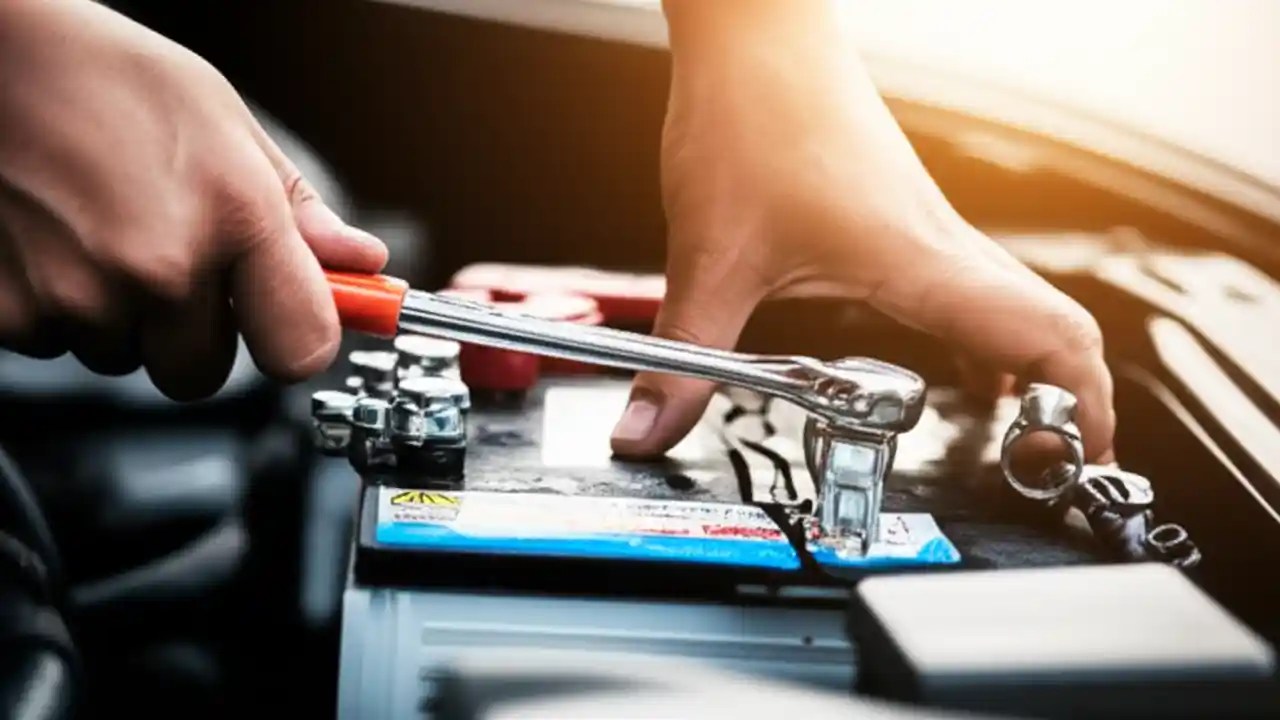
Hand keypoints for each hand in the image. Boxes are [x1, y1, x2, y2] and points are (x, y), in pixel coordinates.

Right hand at [0, 0, 386, 399]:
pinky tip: (57, 245)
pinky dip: (58, 309)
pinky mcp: (11, 315)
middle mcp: (160, 267)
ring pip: (125, 359)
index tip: (286, 323)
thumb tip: (359, 262)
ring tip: (102, 236)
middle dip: (191, 334)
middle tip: (172, 265)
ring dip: (121, 318)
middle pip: (202, 374)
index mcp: (234, 218)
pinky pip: (57, 345)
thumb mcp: (227, 124)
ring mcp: (80, 296)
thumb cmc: (106, 76)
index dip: (295, 340)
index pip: (302, 350)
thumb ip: (299, 211)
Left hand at [610, 0, 1114, 462]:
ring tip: (1013, 428)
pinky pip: (975, 287)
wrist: (754, 37)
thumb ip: (682, 358)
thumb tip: (650, 430)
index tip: (1083, 461)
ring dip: (1030, 367)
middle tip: (1050, 460)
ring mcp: (928, 229)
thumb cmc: (752, 115)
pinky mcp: (903, 218)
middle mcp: (939, 244)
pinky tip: (955, 365)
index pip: (1042, 338)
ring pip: (1017, 305)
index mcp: (917, 261)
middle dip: (1070, 399)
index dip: (1082, 407)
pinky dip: (987, 336)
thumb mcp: (711, 257)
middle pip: (1051, 326)